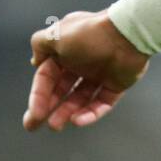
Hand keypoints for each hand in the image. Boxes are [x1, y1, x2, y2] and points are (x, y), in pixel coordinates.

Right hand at [23, 10, 149, 131]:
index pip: (46, 76)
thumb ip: (40, 45)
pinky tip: (78, 121)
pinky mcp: (116, 84)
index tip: (33, 114)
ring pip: (80, 98)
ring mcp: (100, 74)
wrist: (127, 34)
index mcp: (66, 49)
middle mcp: (82, 62)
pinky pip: (101, 103)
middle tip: (34, 126)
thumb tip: (35, 61)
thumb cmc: (89, 34)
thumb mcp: (56, 35)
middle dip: (48, 107)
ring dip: (67, 112)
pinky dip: (90, 113)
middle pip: (61, 89)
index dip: (38, 95)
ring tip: (56, 126)